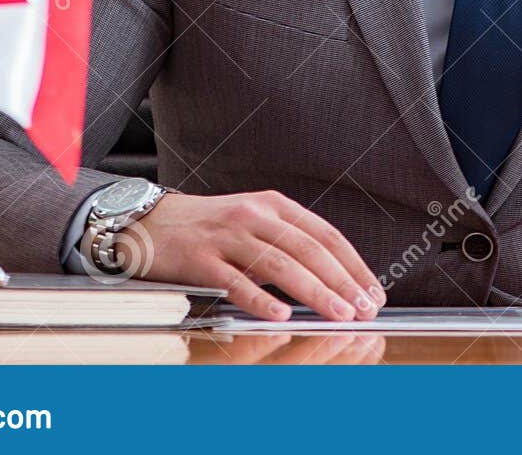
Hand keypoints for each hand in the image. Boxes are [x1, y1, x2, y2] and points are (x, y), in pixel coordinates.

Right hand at [124, 190, 385, 321]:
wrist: (149, 221)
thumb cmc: (207, 227)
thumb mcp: (253, 222)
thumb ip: (288, 242)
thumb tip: (331, 279)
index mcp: (274, 206)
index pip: (325, 234)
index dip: (352, 264)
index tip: (372, 289)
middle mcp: (255, 216)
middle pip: (309, 249)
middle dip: (342, 281)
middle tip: (363, 307)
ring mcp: (228, 235)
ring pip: (280, 264)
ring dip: (314, 292)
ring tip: (338, 314)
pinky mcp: (200, 258)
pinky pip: (236, 281)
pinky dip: (261, 300)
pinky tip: (281, 316)